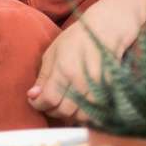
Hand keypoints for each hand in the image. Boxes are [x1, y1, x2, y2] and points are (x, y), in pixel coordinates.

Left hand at [29, 4, 138, 120]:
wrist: (107, 29)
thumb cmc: (76, 38)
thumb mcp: (53, 52)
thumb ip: (43, 77)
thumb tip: (32, 96)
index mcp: (64, 69)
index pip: (48, 99)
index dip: (38, 104)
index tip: (36, 101)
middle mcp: (82, 80)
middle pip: (64, 111)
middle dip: (53, 111)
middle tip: (50, 104)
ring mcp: (99, 87)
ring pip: (81, 116)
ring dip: (70, 116)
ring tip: (65, 105)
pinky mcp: (112, 90)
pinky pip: (97, 113)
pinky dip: (87, 115)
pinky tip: (80, 106)